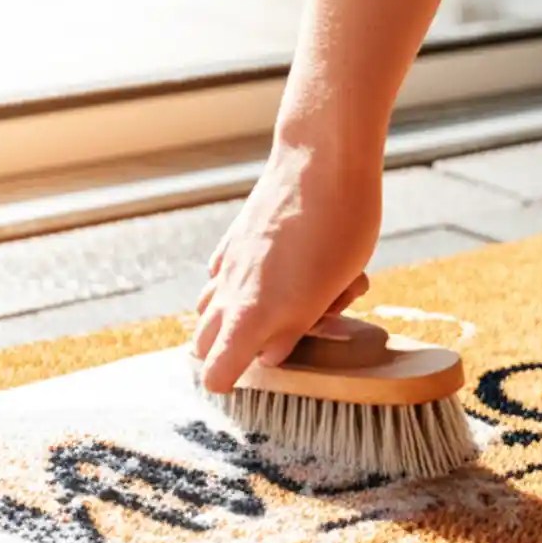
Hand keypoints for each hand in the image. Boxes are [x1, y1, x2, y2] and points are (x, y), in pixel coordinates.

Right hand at [193, 141, 380, 393]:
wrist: (323, 159)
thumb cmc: (339, 229)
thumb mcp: (330, 292)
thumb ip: (295, 329)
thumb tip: (270, 355)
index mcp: (252, 315)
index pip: (216, 372)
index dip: (229, 383)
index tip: (248, 383)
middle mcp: (230, 290)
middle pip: (202, 342)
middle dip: (223, 354)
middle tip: (266, 349)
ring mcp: (229, 260)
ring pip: (207, 305)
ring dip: (228, 319)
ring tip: (272, 312)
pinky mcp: (236, 236)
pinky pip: (220, 272)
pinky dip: (233, 284)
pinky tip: (267, 275)